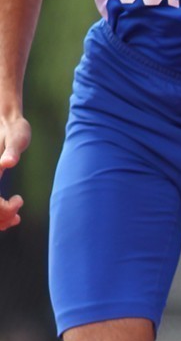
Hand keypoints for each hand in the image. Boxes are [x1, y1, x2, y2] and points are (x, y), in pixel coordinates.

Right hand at [0, 113, 29, 231]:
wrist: (7, 122)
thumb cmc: (13, 130)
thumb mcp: (15, 139)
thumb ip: (11, 152)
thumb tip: (7, 163)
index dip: (2, 208)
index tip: (19, 201)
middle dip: (0, 217)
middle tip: (17, 216)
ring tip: (15, 218)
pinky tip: (12, 213)